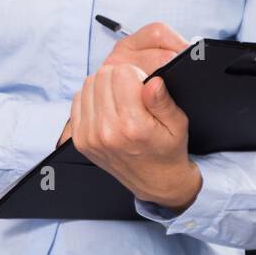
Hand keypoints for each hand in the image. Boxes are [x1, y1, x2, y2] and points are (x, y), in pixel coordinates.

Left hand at [57, 21, 188, 146]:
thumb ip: (163, 101)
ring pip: (88, 84)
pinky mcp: (79, 139)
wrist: (154, 181)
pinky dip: (92, 98)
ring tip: (120, 100)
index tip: (142, 85)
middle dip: (119, 77)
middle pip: (103, 76)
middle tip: (132, 92)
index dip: (135, 73)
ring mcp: (89, 136)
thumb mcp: (178, 125)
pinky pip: (78, 100)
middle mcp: (107, 131)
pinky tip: (107, 109)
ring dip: (104, 86)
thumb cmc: (167, 150)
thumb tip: (153, 81)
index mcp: (132, 125)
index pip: (121, 73)